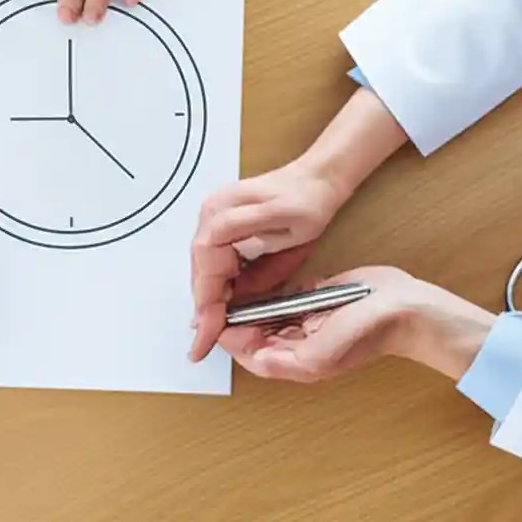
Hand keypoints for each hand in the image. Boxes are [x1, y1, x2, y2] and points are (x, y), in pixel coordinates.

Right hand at [189, 160, 350, 360]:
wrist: (318, 180)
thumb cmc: (306, 202)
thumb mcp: (280, 218)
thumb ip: (240, 232)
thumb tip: (211, 263)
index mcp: (220, 216)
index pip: (206, 271)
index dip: (205, 309)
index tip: (203, 338)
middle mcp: (210, 217)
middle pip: (202, 273)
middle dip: (205, 309)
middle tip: (205, 341)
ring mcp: (215, 220)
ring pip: (208, 270)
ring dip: (211, 299)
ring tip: (213, 328)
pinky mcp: (224, 226)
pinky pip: (217, 262)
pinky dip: (221, 285)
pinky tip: (226, 302)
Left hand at [222, 267, 494, 383]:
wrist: (410, 309)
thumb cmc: (375, 329)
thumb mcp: (331, 347)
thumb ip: (295, 357)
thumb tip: (259, 358)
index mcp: (299, 361)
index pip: (251, 354)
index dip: (231, 337)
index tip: (218, 315)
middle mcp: (299, 346)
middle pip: (253, 336)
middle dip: (235, 319)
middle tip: (218, 295)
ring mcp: (308, 326)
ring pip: (265, 319)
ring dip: (249, 305)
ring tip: (230, 284)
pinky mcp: (316, 306)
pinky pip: (285, 302)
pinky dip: (270, 294)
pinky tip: (257, 277)